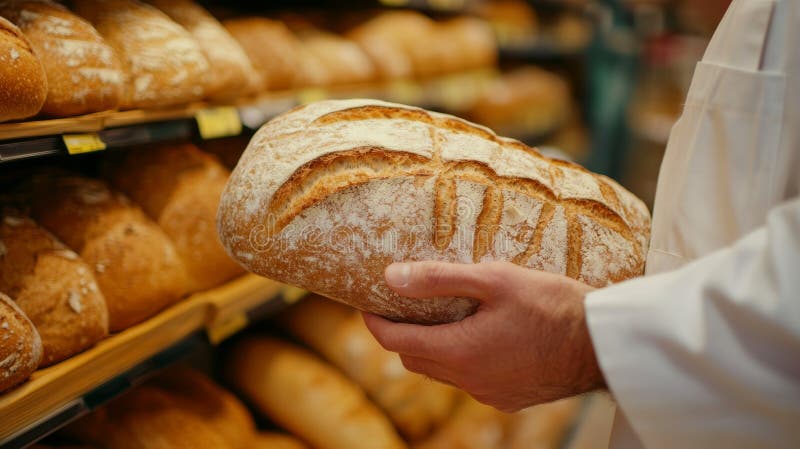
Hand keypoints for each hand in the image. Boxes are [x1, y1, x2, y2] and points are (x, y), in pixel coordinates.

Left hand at [362, 261, 604, 411]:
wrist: (601, 344)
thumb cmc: (551, 305)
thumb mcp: (493, 279)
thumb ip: (438, 279)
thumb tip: (391, 277)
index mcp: (458, 352)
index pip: (394, 342)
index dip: (374, 322)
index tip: (367, 303)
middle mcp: (468, 381)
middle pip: (414, 360)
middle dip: (400, 335)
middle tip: (402, 305)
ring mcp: (489, 393)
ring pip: (441, 373)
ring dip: (430, 348)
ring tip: (439, 316)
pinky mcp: (508, 398)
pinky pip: (469, 380)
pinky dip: (459, 359)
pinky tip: (478, 335)